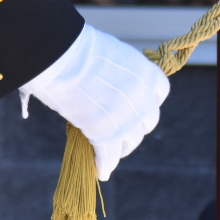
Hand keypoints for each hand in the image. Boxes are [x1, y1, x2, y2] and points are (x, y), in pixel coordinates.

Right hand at [20, 24, 168, 179]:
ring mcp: (126, 118)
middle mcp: (142, 97)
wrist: (60, 56)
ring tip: (110, 152)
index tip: (138, 106)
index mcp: (145, 72)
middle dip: (135, 127)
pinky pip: (109, 156)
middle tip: (120, 130)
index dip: (148, 100)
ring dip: (121, 148)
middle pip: (147, 121)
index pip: (160, 92)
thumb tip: (111, 89)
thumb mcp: (111, 55)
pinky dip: (104, 165)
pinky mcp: (106, 135)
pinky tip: (101, 170)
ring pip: (131, 142)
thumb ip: (120, 74)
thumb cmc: (76, 49)